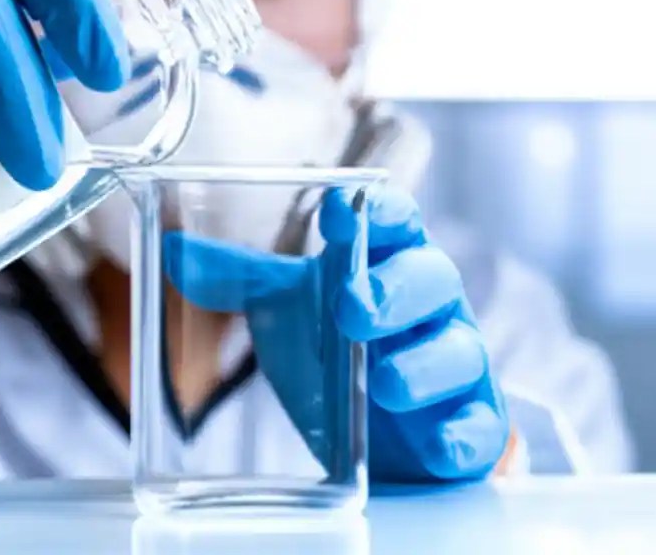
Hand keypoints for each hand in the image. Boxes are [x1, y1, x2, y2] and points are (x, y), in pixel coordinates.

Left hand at [166, 186, 508, 481]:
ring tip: (383, 384)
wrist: (378, 438)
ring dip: (423, 365)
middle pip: (434, 278)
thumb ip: (241, 278)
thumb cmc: (341, 351)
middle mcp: (432, 307)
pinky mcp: (471, 426)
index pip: (395, 224)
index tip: (341, 212)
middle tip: (352, 309)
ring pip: (460, 352)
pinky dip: (461, 435)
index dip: (376, 214)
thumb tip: (176, 252)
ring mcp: (457, 366)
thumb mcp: (291, 310)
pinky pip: (479, 427)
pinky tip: (439, 444)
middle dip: (396, 290)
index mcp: (390, 264)